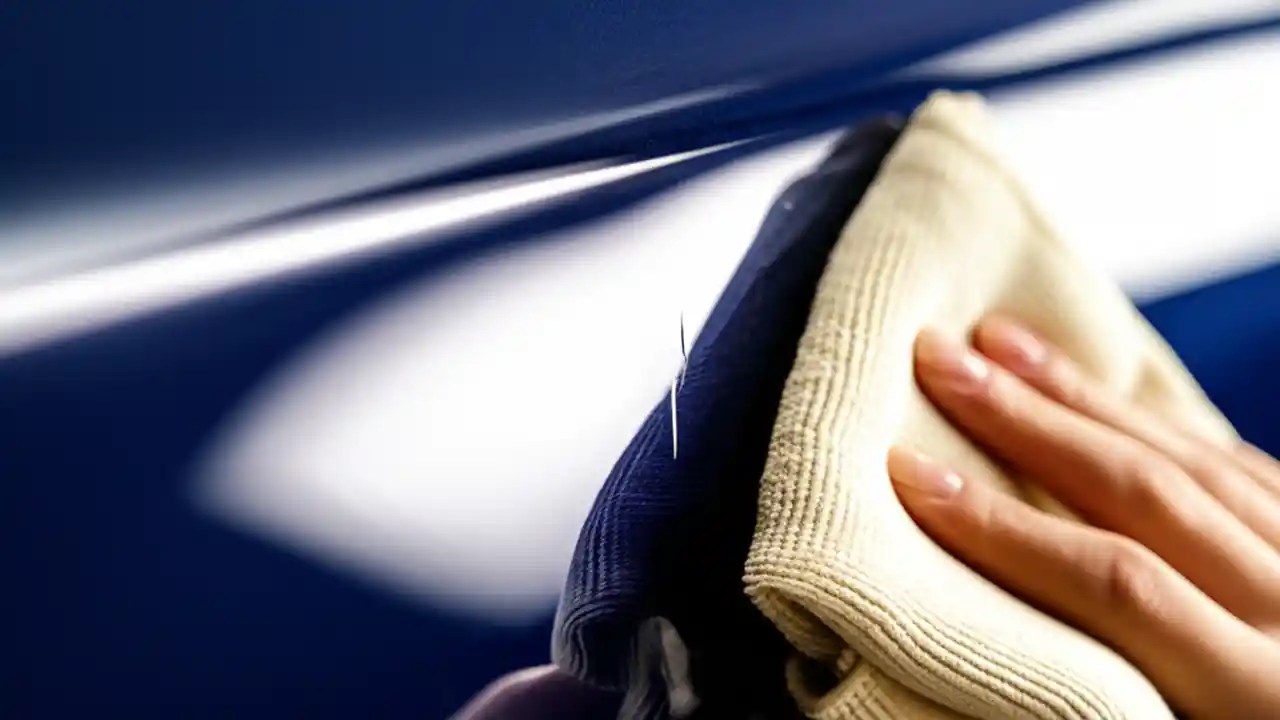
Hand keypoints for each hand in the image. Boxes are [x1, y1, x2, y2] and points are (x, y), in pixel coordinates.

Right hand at [888, 317, 1279, 717]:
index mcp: (1261, 695)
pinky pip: (1242, 466)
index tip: (911, 478)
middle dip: (1029, 422)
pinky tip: (1104, 396)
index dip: (1005, 529)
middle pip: (1148, 493)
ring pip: (1193, 459)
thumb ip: (1114, 702)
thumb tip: (1002, 648)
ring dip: (1084, 397)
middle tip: (941, 360)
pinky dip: (1160, 424)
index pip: (1118, 585)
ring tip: (1002, 345)